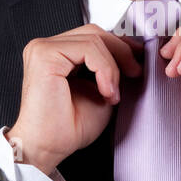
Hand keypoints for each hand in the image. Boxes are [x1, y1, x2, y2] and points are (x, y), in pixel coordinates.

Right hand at [7, 25, 142, 174]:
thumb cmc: (68, 127)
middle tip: (135, 72)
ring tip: (113, 93)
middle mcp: (46, 47)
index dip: (119, 46)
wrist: (48, 148)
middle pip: (94, 32)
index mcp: (56, 54)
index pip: (93, 36)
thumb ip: (111, 70)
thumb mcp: (100, 91)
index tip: (137, 61)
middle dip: (121, 50)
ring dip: (113, 66)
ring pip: (94, 39)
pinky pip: (88, 49)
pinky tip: (105, 90)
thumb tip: (132, 55)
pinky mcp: (45, 55)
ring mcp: (43, 49)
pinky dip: (104, 69)